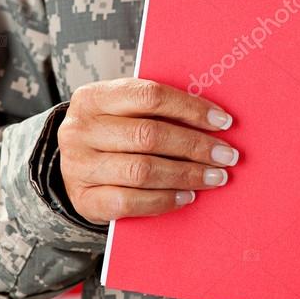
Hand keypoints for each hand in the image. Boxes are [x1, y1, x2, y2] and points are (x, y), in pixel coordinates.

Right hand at [58, 78, 237, 225]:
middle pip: (149, 135)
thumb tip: (213, 120)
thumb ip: (156, 110)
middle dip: (195, 146)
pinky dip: (164, 200)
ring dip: (187, 175)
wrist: (72, 166)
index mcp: (93, 97)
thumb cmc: (110, 133)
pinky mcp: (84, 199)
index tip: (223, 121)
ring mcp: (78, 166)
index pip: (149, 96)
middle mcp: (80, 129)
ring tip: (215, 177)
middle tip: (227, 155)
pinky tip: (187, 196)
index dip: (190, 108)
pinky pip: (130, 202)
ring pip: (143, 170)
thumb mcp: (122, 111)